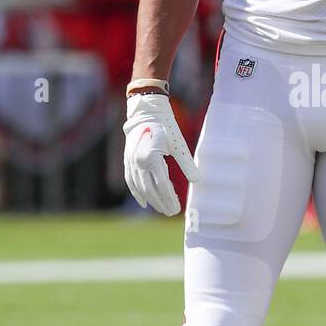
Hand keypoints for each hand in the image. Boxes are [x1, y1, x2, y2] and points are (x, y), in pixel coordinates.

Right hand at [123, 92, 199, 216]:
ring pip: (140, 187)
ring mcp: (131, 162)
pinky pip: (131, 181)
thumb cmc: (165, 127)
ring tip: (161, 209)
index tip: (177, 209)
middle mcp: (139, 162)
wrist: (146, 112)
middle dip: (161, 203)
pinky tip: (144, 202)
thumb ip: (187, 163)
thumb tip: (197, 181)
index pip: (162, 185)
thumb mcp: (178, 144)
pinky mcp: (128, 161)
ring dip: (151, 200)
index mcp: (152, 157)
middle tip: (171, 212)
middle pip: (150, 189)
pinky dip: (137, 192)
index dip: (169, 199)